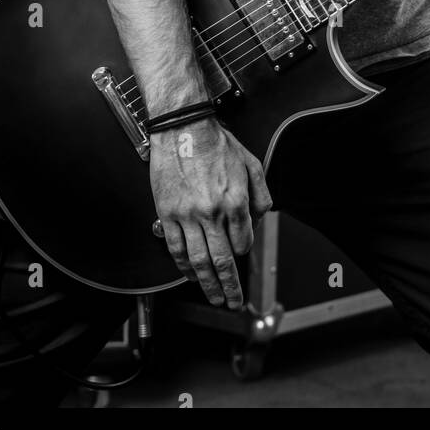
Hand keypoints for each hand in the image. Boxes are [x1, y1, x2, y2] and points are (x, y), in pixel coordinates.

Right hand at [150, 119, 272, 308]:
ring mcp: (188, 215)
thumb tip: (261, 216)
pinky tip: (189, 275)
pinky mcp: (168, 213)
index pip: (244, 242)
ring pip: (199, 261)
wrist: (183, 128)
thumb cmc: (215, 142)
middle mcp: (213, 212)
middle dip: (229, 287)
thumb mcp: (251, 163)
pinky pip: (176, 248)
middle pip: (223, 261)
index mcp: (236, 201)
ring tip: (213, 297)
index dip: (245, 252)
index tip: (242, 255)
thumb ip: (261, 193)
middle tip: (232, 302)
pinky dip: (183, 266)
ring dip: (207, 284)